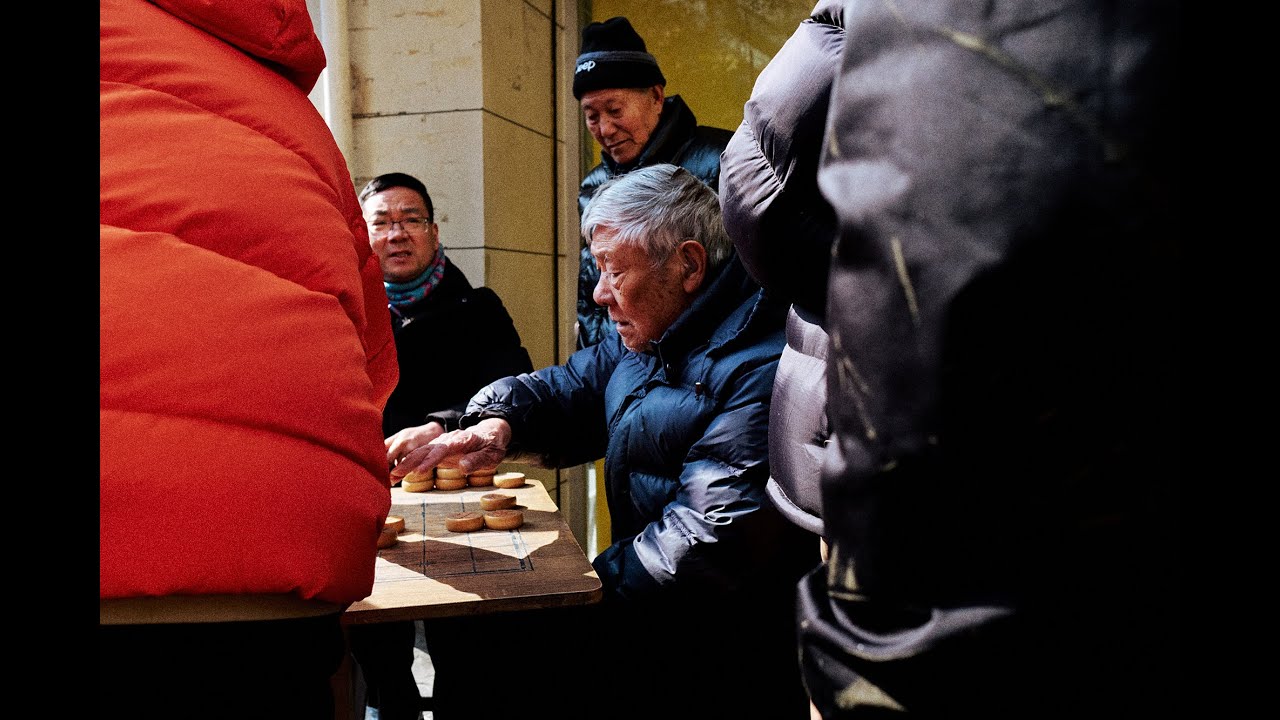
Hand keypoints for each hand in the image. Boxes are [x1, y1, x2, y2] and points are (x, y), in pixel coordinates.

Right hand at [389, 418, 512, 481]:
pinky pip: (421, 456)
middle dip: (409, 461)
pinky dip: (408, 463)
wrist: (490, 434)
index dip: (430, 461)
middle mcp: (448, 441)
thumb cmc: (492, 446)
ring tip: (391, 475)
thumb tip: (462, 467)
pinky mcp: (438, 450)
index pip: (442, 450)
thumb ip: (477, 460)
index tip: (418, 472)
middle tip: (395, 473)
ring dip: (405, 463)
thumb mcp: (491, 455)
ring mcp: (441, 444)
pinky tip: (396, 472)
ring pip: (420, 452)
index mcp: (461, 440)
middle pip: (426, 450)